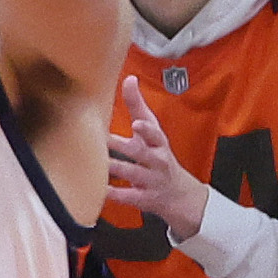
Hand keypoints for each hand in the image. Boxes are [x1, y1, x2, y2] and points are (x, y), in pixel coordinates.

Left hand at [108, 76, 210, 238]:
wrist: (180, 195)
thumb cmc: (159, 155)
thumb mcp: (153, 132)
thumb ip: (138, 107)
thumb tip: (129, 78)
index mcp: (158, 143)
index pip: (155, 134)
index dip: (147, 129)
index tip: (137, 124)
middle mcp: (157, 161)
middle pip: (141, 153)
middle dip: (124, 147)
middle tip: (105, 140)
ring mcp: (151, 181)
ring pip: (132, 174)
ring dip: (115, 168)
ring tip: (98, 163)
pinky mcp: (144, 198)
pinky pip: (127, 196)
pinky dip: (113, 194)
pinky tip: (99, 190)